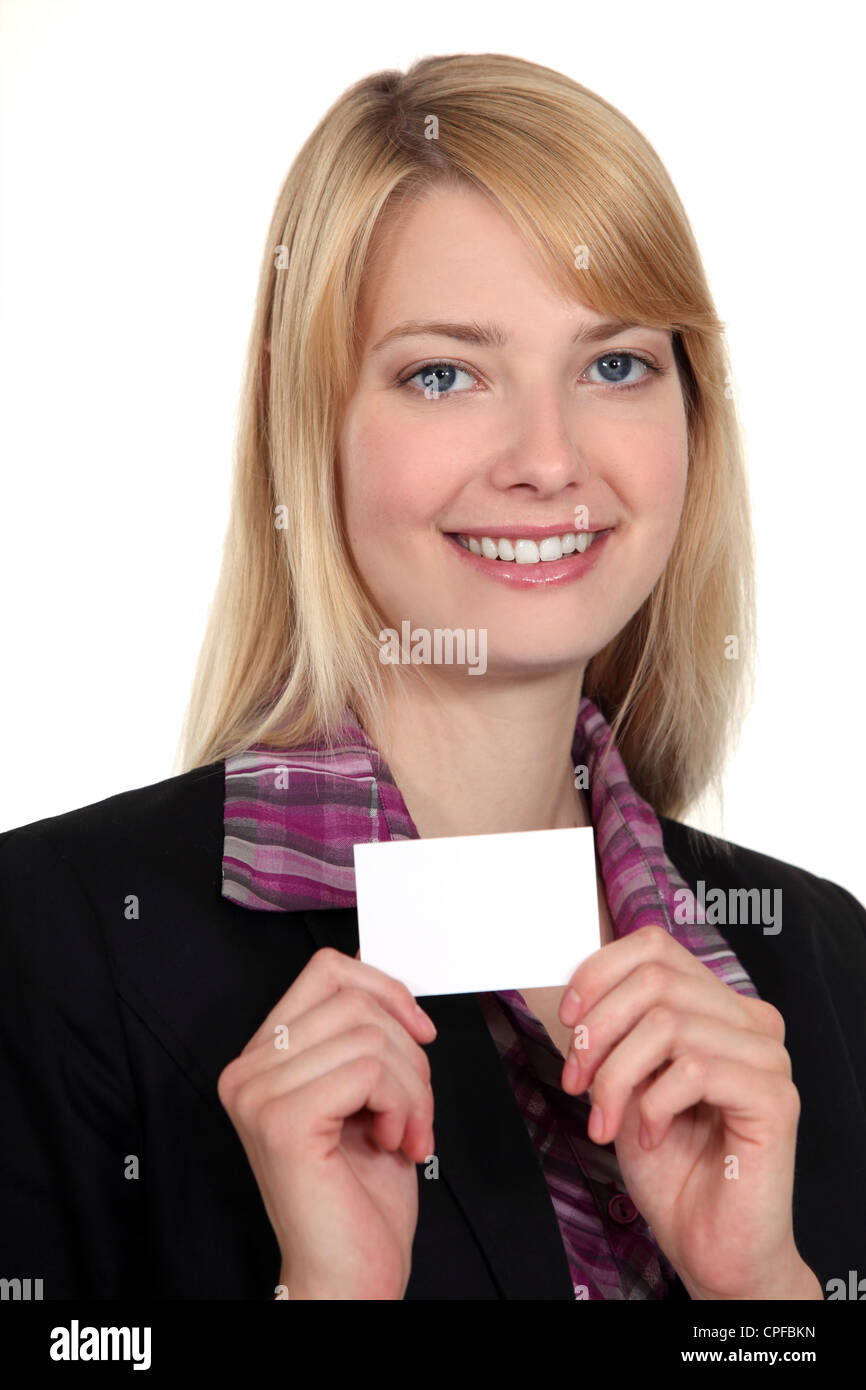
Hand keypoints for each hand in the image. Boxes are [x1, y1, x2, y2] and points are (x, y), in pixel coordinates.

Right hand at [217, 946, 436, 1299]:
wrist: (349, 1277)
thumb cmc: (361, 1195)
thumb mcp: (367, 1094)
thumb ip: (362, 1035)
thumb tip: (389, 980)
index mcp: (263, 1057)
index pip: (326, 970)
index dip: (386, 991)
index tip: (418, 1034)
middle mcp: (246, 1070)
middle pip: (356, 1001)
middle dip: (409, 1056)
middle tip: (412, 1113)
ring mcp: (257, 1094)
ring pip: (371, 1037)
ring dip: (413, 1090)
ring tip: (404, 1134)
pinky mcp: (282, 1121)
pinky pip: (370, 1071)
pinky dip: (402, 1106)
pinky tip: (392, 1144)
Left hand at [558, 924, 816, 1299]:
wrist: (709, 1243)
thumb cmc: (671, 1164)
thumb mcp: (627, 1079)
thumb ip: (616, 1028)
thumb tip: (573, 988)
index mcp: (718, 1006)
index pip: (654, 946)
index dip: (599, 973)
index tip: (569, 1021)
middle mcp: (750, 1021)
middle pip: (655, 980)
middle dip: (598, 1031)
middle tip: (575, 1082)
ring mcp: (767, 1056)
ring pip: (668, 1024)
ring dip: (616, 1074)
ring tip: (604, 1118)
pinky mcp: (774, 1097)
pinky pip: (694, 1071)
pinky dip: (653, 1105)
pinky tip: (652, 1137)